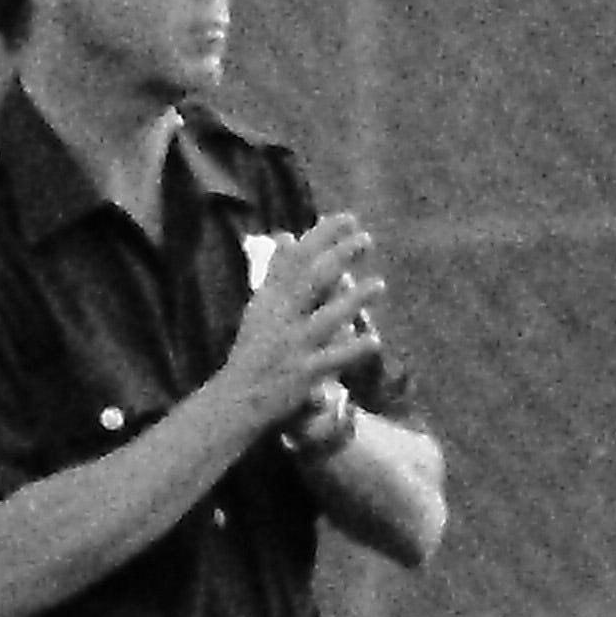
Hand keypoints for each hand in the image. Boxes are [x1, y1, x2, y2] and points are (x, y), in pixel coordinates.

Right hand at [218, 215, 388, 431]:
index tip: (347, 218)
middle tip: (366, 239)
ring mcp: (292, 346)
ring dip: (353, 301)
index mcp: (270, 299)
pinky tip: (374, 341)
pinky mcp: (302, 374)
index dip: (322, 236)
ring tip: (378, 285)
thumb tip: (287, 235)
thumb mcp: (261, 307)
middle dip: (339, 257)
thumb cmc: (254, 350)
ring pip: (325, 318)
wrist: (237, 398)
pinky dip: (352, 351)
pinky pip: (331, 360)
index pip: (296, 259)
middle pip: (311, 281)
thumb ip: (277, 273)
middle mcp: (280, 318)